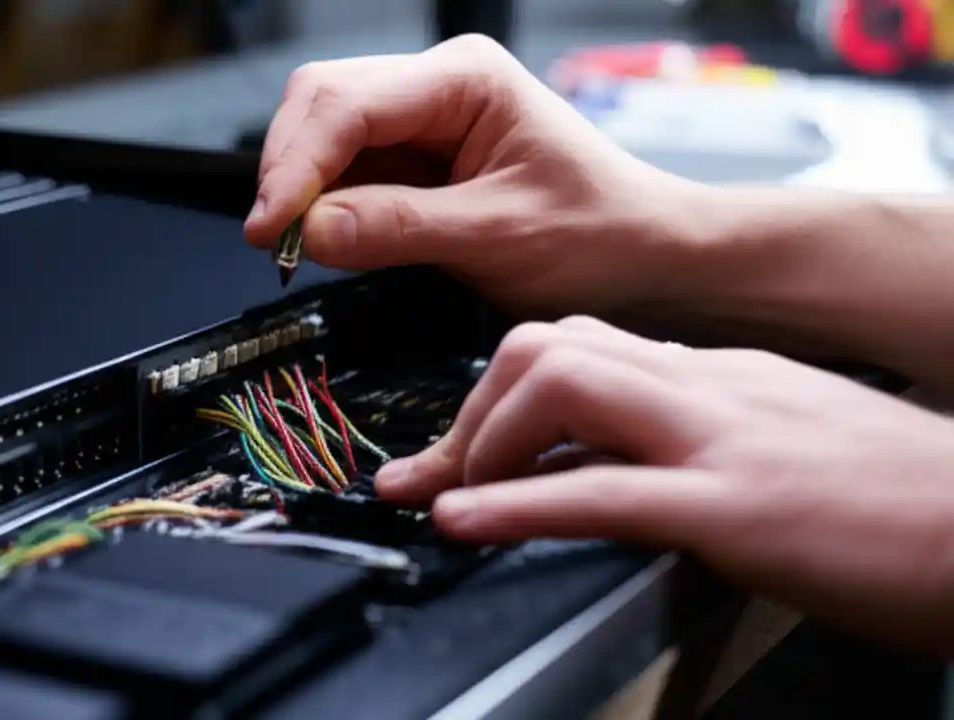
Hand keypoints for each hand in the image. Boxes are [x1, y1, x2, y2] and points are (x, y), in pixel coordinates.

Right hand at [245, 35, 705, 316]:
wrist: (643, 258)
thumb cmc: (598, 233)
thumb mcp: (500, 236)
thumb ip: (400, 228)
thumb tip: (308, 230)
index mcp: (465, 78)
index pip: (350, 104)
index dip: (297, 165)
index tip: (268, 226)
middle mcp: (435, 86)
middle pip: (321, 104)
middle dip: (287, 169)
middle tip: (270, 240)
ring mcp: (420, 121)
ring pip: (323, 136)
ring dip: (298, 189)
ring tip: (292, 245)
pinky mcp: (413, 162)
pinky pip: (344, 173)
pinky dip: (321, 206)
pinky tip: (319, 237)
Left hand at [376, 316, 953, 653]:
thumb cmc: (896, 499)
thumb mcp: (781, 444)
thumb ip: (697, 438)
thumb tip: (614, 462)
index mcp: (717, 373)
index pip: (579, 344)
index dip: (500, 390)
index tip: (464, 440)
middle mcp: (708, 386)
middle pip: (550, 343)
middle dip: (476, 407)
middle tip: (447, 469)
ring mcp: (719, 438)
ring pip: (562, 387)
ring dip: (484, 441)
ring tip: (453, 493)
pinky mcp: (736, 507)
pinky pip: (602, 493)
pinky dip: (514, 504)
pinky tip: (464, 520)